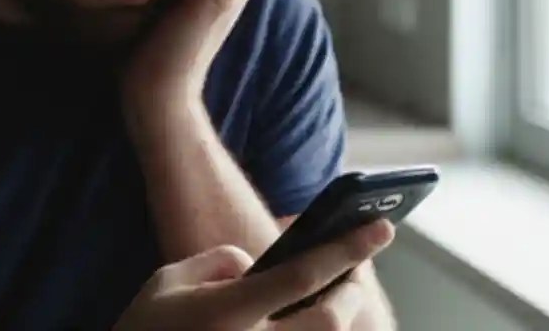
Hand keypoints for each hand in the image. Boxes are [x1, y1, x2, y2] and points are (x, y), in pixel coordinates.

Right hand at [113, 219, 392, 330]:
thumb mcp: (166, 281)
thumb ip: (218, 262)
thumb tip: (257, 266)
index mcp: (228, 315)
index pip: (302, 274)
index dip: (346, 248)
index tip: (382, 227)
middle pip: (331, 320)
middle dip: (350, 292)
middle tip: (353, 274)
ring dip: (338, 322)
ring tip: (336, 301)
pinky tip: (310, 319)